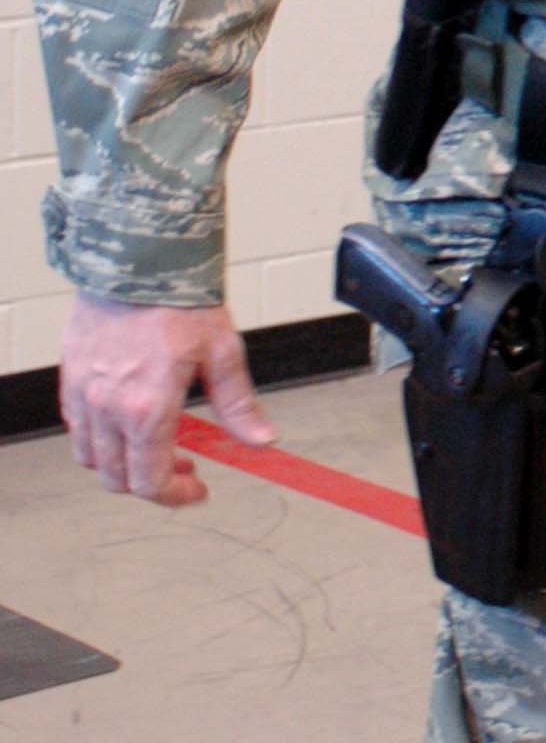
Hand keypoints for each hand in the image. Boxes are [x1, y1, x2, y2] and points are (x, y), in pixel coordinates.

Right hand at [60, 293, 275, 504]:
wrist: (138, 262)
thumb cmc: (180, 302)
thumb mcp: (223, 352)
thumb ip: (238, 405)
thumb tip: (262, 441)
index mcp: (146, 408)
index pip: (150, 480)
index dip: (175, 495)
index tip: (197, 490)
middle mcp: (107, 409)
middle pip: (117, 478)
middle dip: (152, 484)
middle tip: (183, 468)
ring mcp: (83, 396)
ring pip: (91, 458)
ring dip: (123, 464)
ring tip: (158, 444)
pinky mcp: (70, 381)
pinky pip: (77, 429)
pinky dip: (100, 439)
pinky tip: (130, 420)